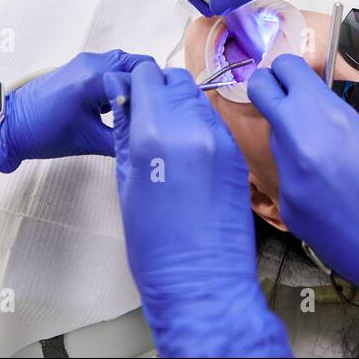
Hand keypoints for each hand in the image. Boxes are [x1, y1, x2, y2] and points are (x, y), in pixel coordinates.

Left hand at [0, 50, 153, 172]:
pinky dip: (119, 82)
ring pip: (123, 65)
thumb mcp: (87, 140)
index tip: (156, 114)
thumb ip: (120, 140)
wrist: (10, 125)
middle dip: (147, 86)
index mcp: (93, 77)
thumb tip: (142, 143)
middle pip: (135, 65)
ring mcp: (84, 63)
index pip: (139, 78)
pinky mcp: (78, 69)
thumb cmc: (39, 131)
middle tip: (152, 110)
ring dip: (133, 83)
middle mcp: (91, 63)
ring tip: (137, 110)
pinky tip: (119, 105)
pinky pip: (109, 68)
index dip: (152, 97)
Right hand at [103, 62, 290, 356]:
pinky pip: (215, 122)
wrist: (202, 282)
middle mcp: (191, 129)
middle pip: (176, 80)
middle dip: (159, 89)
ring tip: (167, 135)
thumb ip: (125, 133)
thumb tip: (121, 97)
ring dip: (181, 105)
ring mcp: (219, 141)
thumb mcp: (127, 183)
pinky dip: (199, 124)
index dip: (136, 81)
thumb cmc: (158, 247)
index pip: (147, 76)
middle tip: (147, 113)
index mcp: (156, 134)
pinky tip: (188, 151)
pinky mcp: (237, 155)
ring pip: (198, 98)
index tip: (130, 92)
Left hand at [247, 55, 358, 318]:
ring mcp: (287, 178)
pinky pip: (286, 176)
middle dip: (271, 89)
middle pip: (259, 92)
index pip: (283, 68)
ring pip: (275, 139)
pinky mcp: (287, 207)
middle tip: (289, 98)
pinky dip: (301, 177)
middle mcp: (298, 143)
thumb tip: (308, 99)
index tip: (296, 75)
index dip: (290, 70)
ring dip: (292, 139)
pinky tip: (329, 191)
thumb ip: (332, 113)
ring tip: (328, 157)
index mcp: (326, 118)